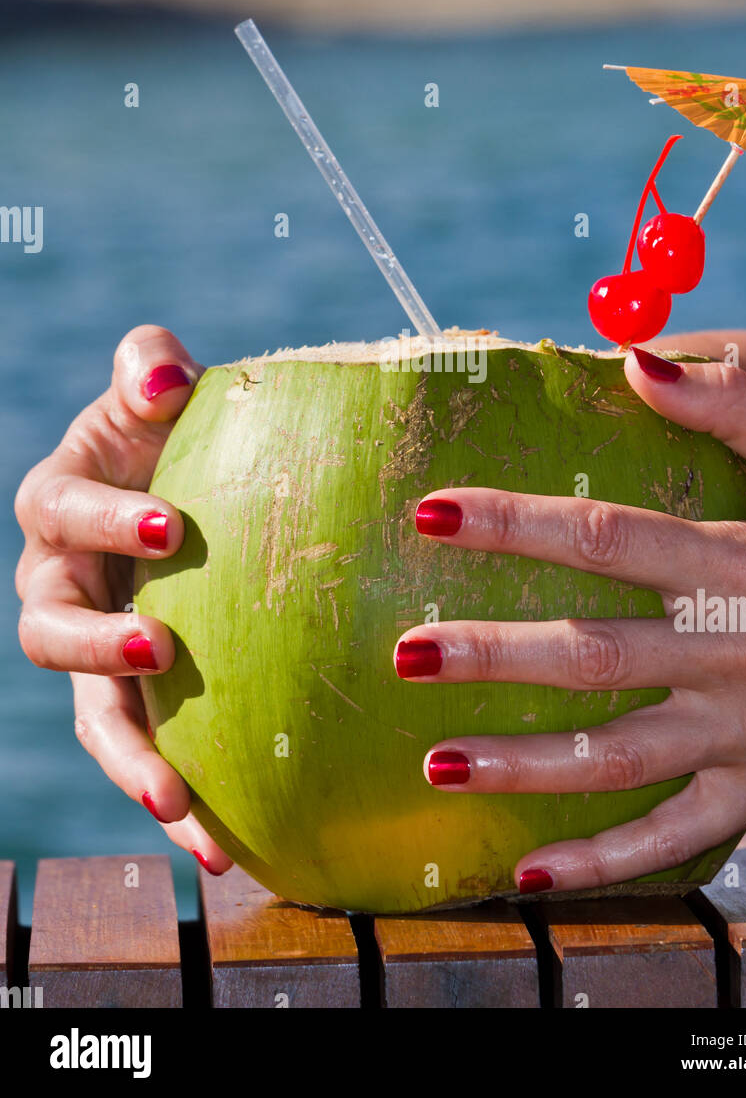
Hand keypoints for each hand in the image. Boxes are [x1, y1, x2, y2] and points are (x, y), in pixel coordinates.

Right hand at [15, 325, 232, 874]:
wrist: (205, 482)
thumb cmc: (176, 430)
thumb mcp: (160, 386)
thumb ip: (150, 367)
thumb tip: (165, 385)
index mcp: (61, 503)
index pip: (61, 508)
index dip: (105, 518)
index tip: (174, 527)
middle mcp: (61, 581)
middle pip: (47, 629)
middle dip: (97, 648)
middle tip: (163, 653)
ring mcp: (95, 648)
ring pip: (88, 713)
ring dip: (128, 758)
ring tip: (181, 805)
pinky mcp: (137, 696)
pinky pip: (144, 751)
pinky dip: (176, 796)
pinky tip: (227, 848)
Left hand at [396, 347, 745, 893]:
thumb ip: (732, 403)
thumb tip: (631, 362)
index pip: (608, 538)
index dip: (515, 524)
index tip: (432, 513)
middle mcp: (742, 654)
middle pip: (597, 657)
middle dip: (495, 656)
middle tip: (408, 654)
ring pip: (618, 759)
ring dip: (523, 768)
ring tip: (436, 765)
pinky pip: (674, 838)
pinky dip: (604, 864)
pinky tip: (528, 872)